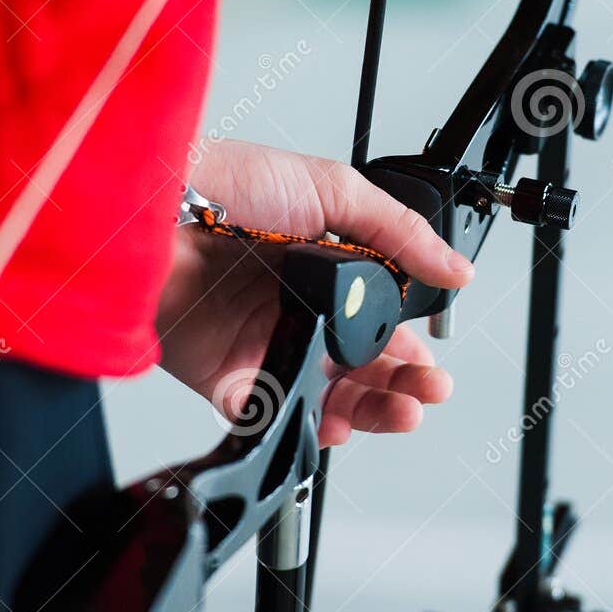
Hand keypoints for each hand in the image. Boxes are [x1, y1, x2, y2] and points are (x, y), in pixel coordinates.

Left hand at [157, 140, 473, 446]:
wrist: (156, 206)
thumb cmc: (229, 183)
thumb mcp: (334, 189)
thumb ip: (402, 234)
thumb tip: (456, 268)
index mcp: (322, 269)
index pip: (378, 322)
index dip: (408, 348)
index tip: (432, 363)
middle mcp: (293, 310)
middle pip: (360, 366)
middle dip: (401, 385)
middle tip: (428, 391)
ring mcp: (262, 344)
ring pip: (326, 396)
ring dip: (368, 411)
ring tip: (401, 412)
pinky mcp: (225, 376)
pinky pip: (271, 416)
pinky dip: (305, 428)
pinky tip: (335, 424)